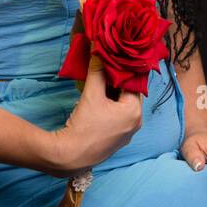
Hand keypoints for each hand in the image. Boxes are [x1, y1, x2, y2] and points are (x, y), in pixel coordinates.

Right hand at [46, 53, 142, 176]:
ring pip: (122, 105)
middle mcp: (136, 122)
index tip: (113, 57)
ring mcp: (127, 133)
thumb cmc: (83, 126)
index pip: (132, 82)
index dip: (121, 69)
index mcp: (134, 111)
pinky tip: (97, 100)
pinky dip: (110, 106)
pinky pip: (118, 117)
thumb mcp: (91, 94)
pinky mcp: (117, 139)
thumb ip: (97, 71)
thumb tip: (98, 50)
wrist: (70, 156)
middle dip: (116, 81)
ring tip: (99, 81)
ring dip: (112, 93)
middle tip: (105, 66)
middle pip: (129, 93)